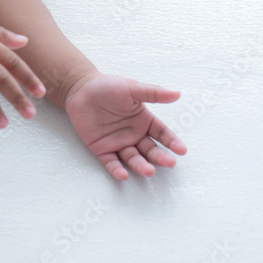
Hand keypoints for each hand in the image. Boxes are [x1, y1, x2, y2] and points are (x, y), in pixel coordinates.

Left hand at [64, 72, 186, 179]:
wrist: (81, 90)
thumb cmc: (108, 87)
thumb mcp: (132, 88)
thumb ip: (153, 93)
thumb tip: (177, 94)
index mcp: (144, 121)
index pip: (162, 134)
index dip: (172, 142)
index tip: (181, 150)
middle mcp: (134, 135)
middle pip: (150, 150)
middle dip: (159, 157)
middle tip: (169, 163)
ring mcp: (119, 143)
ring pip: (133, 159)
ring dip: (141, 166)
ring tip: (148, 171)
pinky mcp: (102, 149)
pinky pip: (111, 162)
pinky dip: (117, 169)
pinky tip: (123, 175)